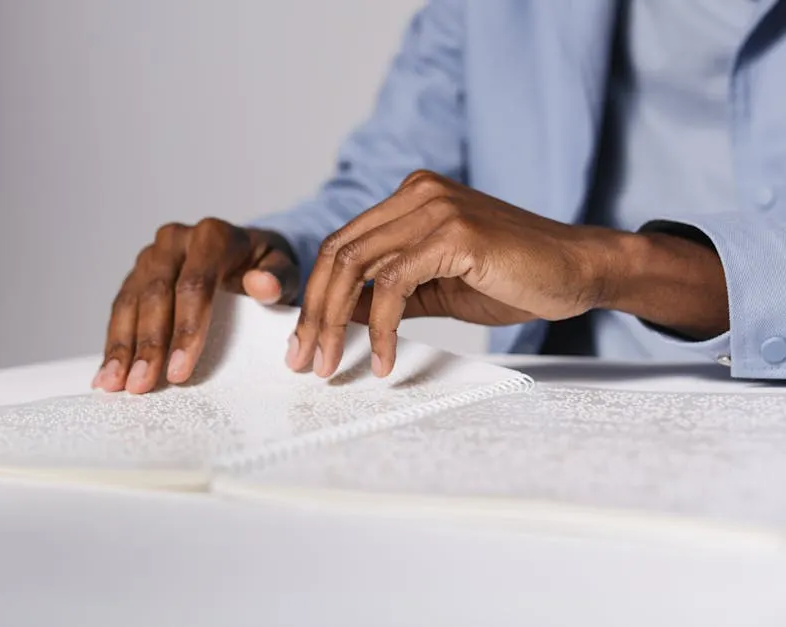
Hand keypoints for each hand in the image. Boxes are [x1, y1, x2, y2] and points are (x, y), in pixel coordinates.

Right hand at [94, 219, 298, 392]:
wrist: (248, 254)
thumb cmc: (265, 267)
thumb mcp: (283, 269)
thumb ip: (278, 277)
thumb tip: (263, 285)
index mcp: (211, 236)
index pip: (194, 284)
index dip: (186, 330)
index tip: (180, 369)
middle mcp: (175, 241)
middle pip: (156, 295)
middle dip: (149, 344)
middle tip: (143, 384)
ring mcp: (151, 257)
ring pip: (129, 302)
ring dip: (122, 346)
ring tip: (116, 383)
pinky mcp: (136, 275)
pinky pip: (119, 310)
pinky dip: (114, 342)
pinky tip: (108, 372)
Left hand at [284, 170, 621, 377]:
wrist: (580, 271)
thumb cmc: (515, 277)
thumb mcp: (435, 288)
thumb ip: (386, 294)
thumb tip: (334, 316)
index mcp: (410, 199)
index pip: (342, 245)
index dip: (315, 295)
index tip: (303, 339)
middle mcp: (417, 194)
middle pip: (337, 253)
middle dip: (313, 313)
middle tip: (303, 360)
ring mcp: (435, 207)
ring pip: (355, 266)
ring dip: (334, 323)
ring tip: (331, 365)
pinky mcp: (454, 233)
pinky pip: (393, 284)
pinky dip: (380, 328)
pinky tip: (385, 359)